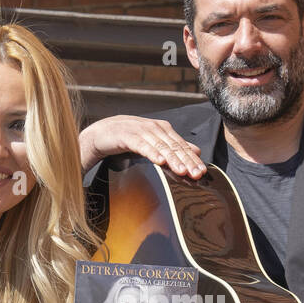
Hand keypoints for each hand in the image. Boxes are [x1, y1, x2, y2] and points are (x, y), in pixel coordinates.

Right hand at [79, 115, 205, 176]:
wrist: (101, 134)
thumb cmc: (128, 139)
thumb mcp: (154, 142)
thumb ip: (173, 146)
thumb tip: (196, 151)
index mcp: (163, 129)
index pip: (182, 145)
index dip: (193, 158)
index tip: (203, 172)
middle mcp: (155, 128)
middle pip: (174, 146)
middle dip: (187, 161)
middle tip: (196, 174)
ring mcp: (141, 130)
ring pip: (161, 146)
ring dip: (172, 159)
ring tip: (182, 171)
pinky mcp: (127, 136)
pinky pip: (142, 145)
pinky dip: (151, 152)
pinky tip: (159, 161)